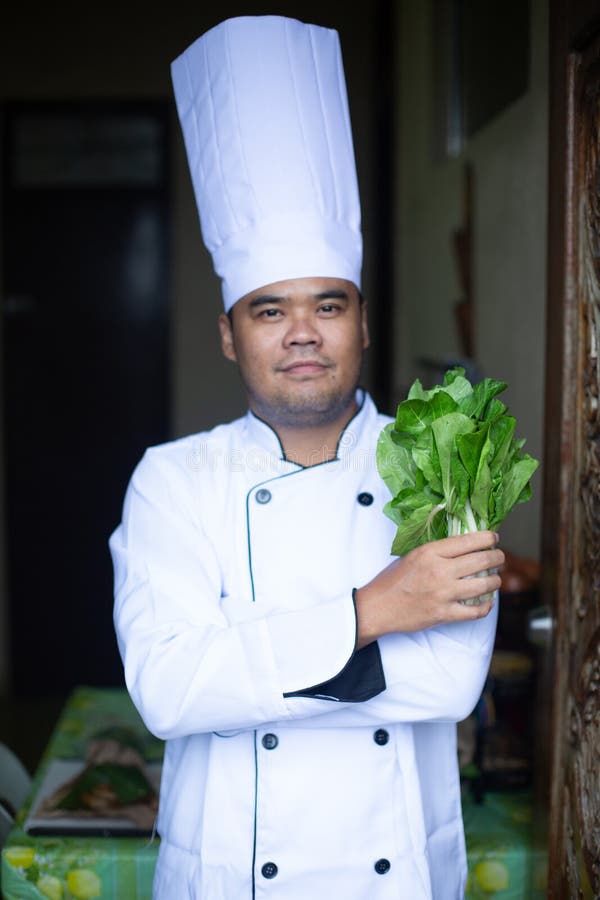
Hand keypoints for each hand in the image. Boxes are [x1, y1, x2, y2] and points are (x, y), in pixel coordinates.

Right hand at [354, 531, 503, 646]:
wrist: (378, 607)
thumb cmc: (393, 580)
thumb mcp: (413, 555)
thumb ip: (437, 550)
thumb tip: (464, 545)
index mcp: (430, 552)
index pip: (468, 540)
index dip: (487, 537)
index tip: (494, 538)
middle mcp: (440, 571)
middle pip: (481, 560)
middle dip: (497, 557)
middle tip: (500, 557)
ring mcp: (443, 594)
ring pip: (484, 585)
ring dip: (495, 581)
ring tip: (496, 579)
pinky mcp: (444, 614)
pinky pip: (475, 611)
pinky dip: (486, 606)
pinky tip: (486, 602)